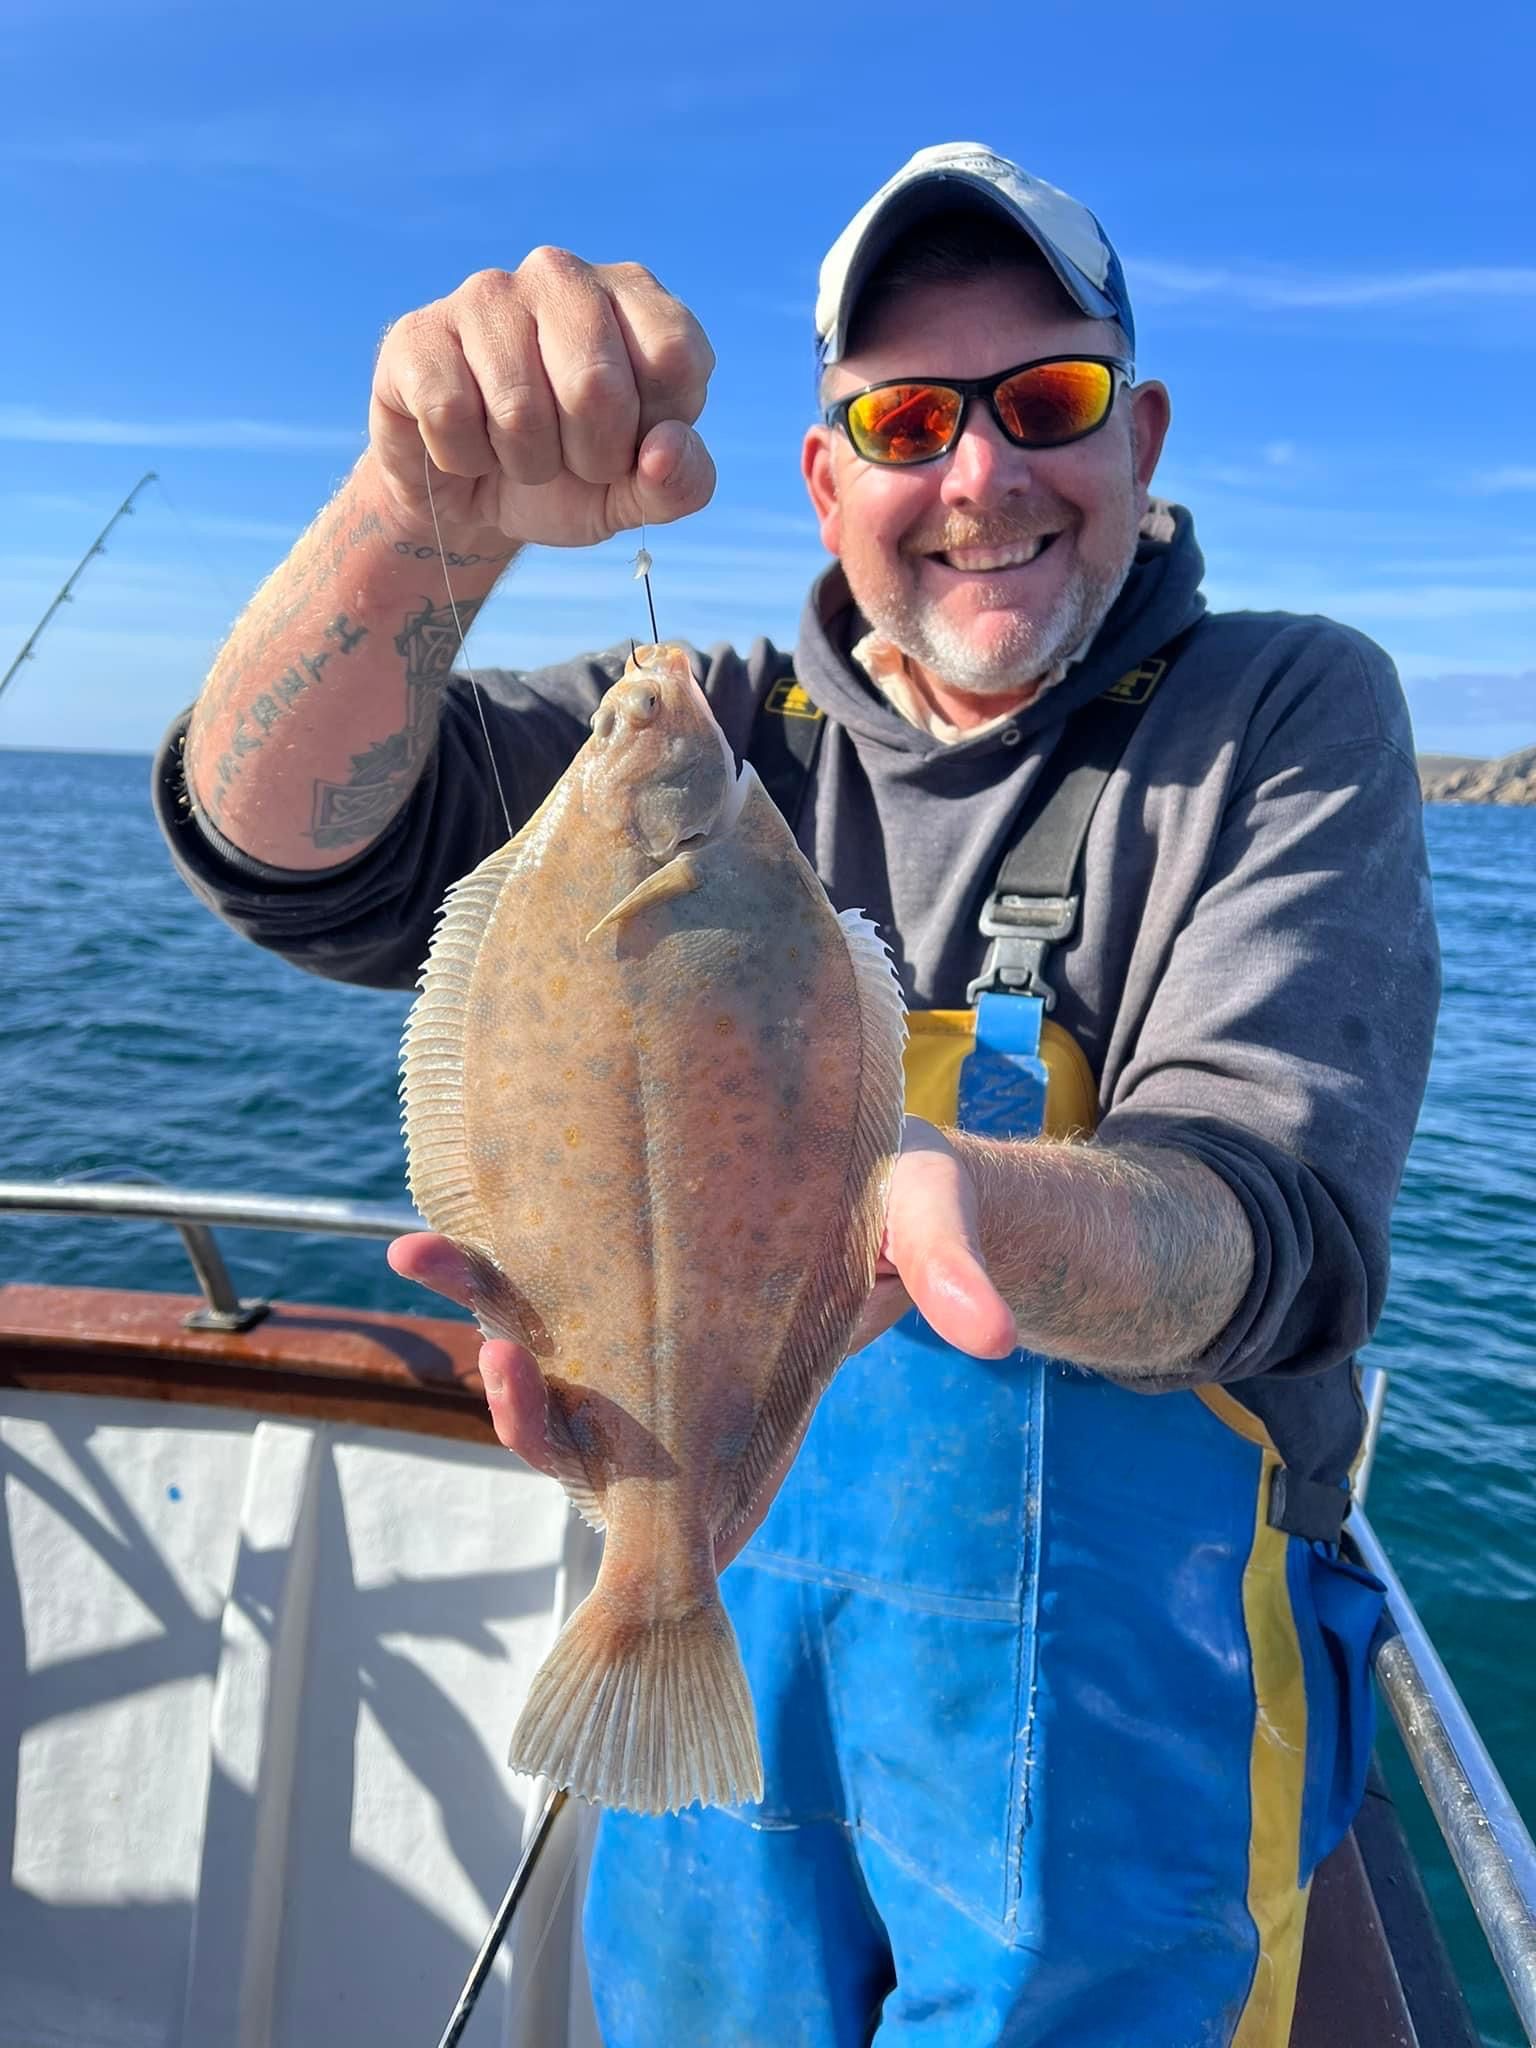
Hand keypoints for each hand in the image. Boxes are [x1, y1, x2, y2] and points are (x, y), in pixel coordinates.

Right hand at [369, 251, 715, 550]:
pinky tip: (464, 443)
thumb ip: (681, 482)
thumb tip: (665, 451)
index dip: (652, 429)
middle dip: (588, 457)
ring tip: (516, 450)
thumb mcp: (638, 496)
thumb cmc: (570, 481)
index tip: (629, 443)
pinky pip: (449, 415)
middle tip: (571, 459)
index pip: (674, 355)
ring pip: (518, 408)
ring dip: (524, 463)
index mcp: (636, 299)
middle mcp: (562, 276)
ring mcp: (485, 294)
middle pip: (595, 384)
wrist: (471, 501)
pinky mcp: (417, 333)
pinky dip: (462, 460)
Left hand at [387, 1121, 1013, 1563]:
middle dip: (529, 1411)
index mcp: (757, 1402)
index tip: (585, 1454)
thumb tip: (990, 1334)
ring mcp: (648, 1330)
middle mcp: (686, 1381)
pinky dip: (490, 1267)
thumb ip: (952, 1271)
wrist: (880, 1157)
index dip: (612, 1483)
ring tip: (427, 1256)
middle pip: (586, 1437)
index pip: (673, 1486)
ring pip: (550, 1363)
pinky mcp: (622, 1272)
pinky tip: (438, 1228)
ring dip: (484, 1322)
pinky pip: (544, 1288)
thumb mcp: (933, 1223)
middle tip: (501, 1357)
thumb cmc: (910, 1203)